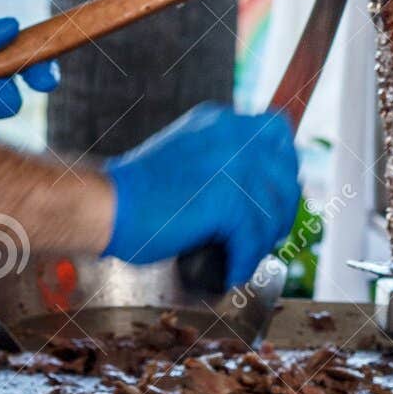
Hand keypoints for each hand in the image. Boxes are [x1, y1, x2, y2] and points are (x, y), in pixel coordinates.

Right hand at [103, 104, 299, 288]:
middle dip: (280, 209)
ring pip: (274, 211)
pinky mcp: (227, 200)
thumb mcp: (188, 156)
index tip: (274, 194)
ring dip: (263, 241)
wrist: (105, 203)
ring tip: (243, 258)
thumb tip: (259, 191)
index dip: (283, 166)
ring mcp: (234, 166)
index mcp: (222, 121)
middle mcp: (234, 135)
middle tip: (263, 236)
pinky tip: (230, 272)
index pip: (278, 132)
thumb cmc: (138, 192)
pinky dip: (243, 262)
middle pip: (287, 173)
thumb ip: (221, 161)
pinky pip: (253, 239)